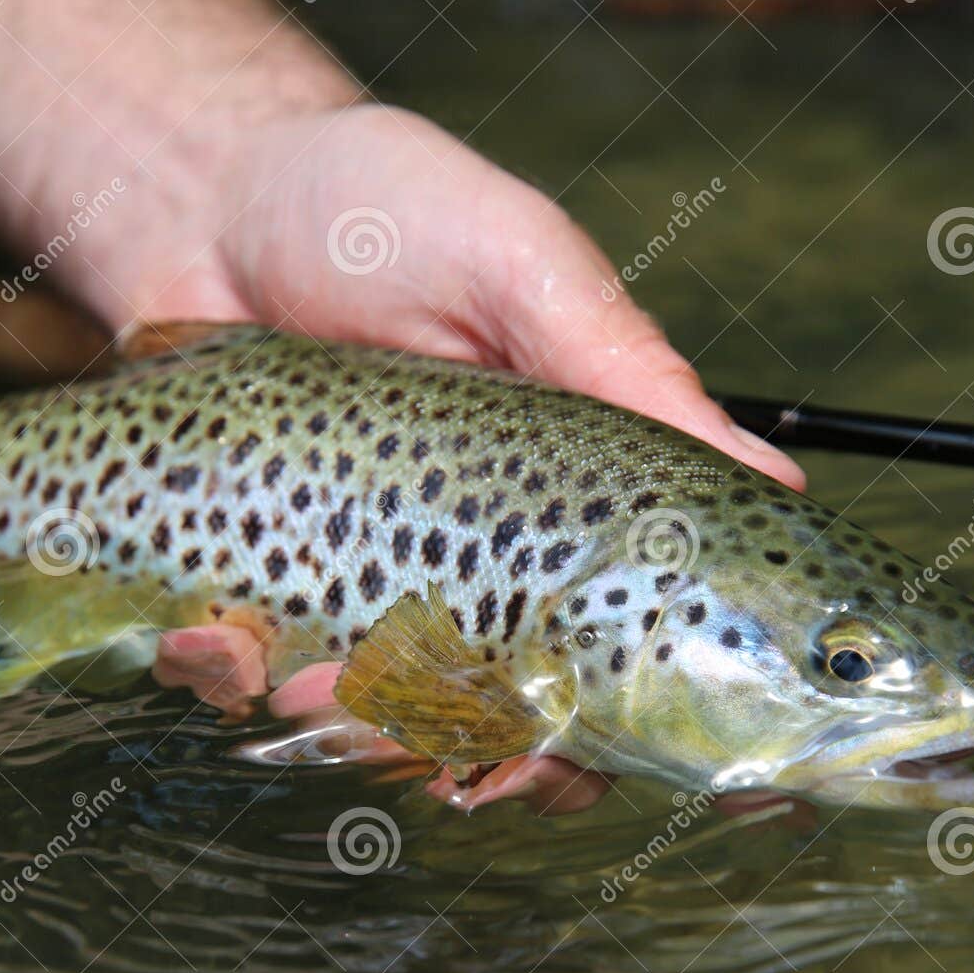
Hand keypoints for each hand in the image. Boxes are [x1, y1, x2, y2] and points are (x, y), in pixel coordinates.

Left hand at [140, 103, 802, 811]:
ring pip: (387, 729)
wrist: (204, 189)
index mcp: (563, 506)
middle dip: (502, 765)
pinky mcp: (256, 585)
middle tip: (470, 757)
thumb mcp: (522, 267)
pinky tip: (215, 636)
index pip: (638, 648)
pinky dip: (232, 681)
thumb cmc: (378, 206)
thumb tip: (770, 480)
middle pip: (524, 726)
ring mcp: (360, 584)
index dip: (663, 732)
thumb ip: (628, 372)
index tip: (679, 783)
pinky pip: (250, 682)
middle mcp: (472, 565)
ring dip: (359, 736)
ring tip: (313, 682)